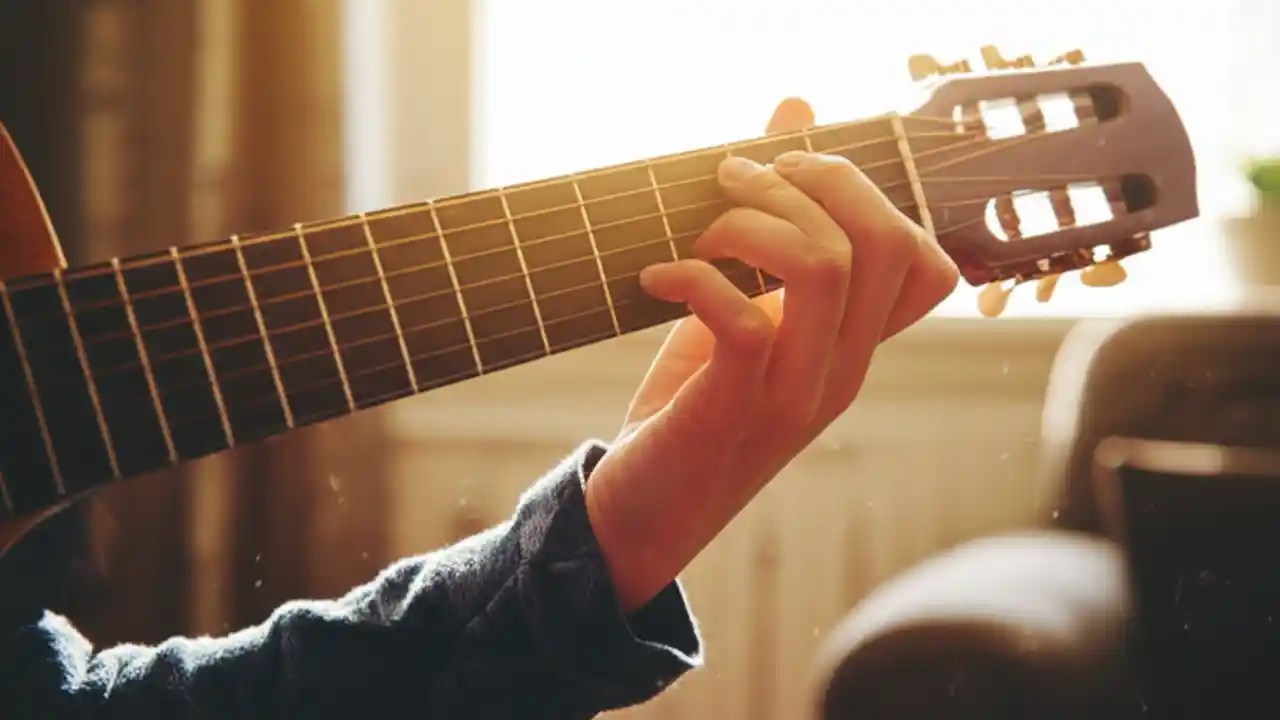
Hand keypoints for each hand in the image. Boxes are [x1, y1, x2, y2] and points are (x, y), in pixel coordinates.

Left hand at [584, 98, 958, 611]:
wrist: (645, 511)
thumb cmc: (693, 398)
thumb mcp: (739, 301)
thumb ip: (773, 225)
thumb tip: (794, 109)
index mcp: (853, 347)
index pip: (927, 264)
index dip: (871, 195)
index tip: (791, 176)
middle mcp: (841, 370)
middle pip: (882, 244)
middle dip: (813, 182)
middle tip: (738, 176)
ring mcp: (794, 394)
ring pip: (824, 270)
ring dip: (752, 222)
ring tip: (699, 230)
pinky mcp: (733, 409)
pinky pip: (745, 320)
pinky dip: (694, 277)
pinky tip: (655, 279)